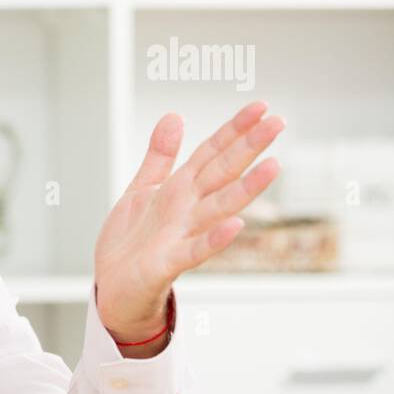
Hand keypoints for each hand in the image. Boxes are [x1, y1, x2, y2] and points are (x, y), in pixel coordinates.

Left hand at [94, 101, 283, 342]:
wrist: (115, 287)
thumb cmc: (132, 241)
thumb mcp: (141, 190)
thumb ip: (160, 157)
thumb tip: (174, 117)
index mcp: (180, 189)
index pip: (211, 153)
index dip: (233, 129)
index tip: (261, 106)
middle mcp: (188, 209)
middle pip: (221, 173)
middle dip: (248, 148)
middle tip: (279, 122)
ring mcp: (182, 235)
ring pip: (218, 208)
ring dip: (246, 189)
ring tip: (273, 166)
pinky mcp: (169, 263)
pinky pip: (196, 250)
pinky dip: (214, 239)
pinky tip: (236, 226)